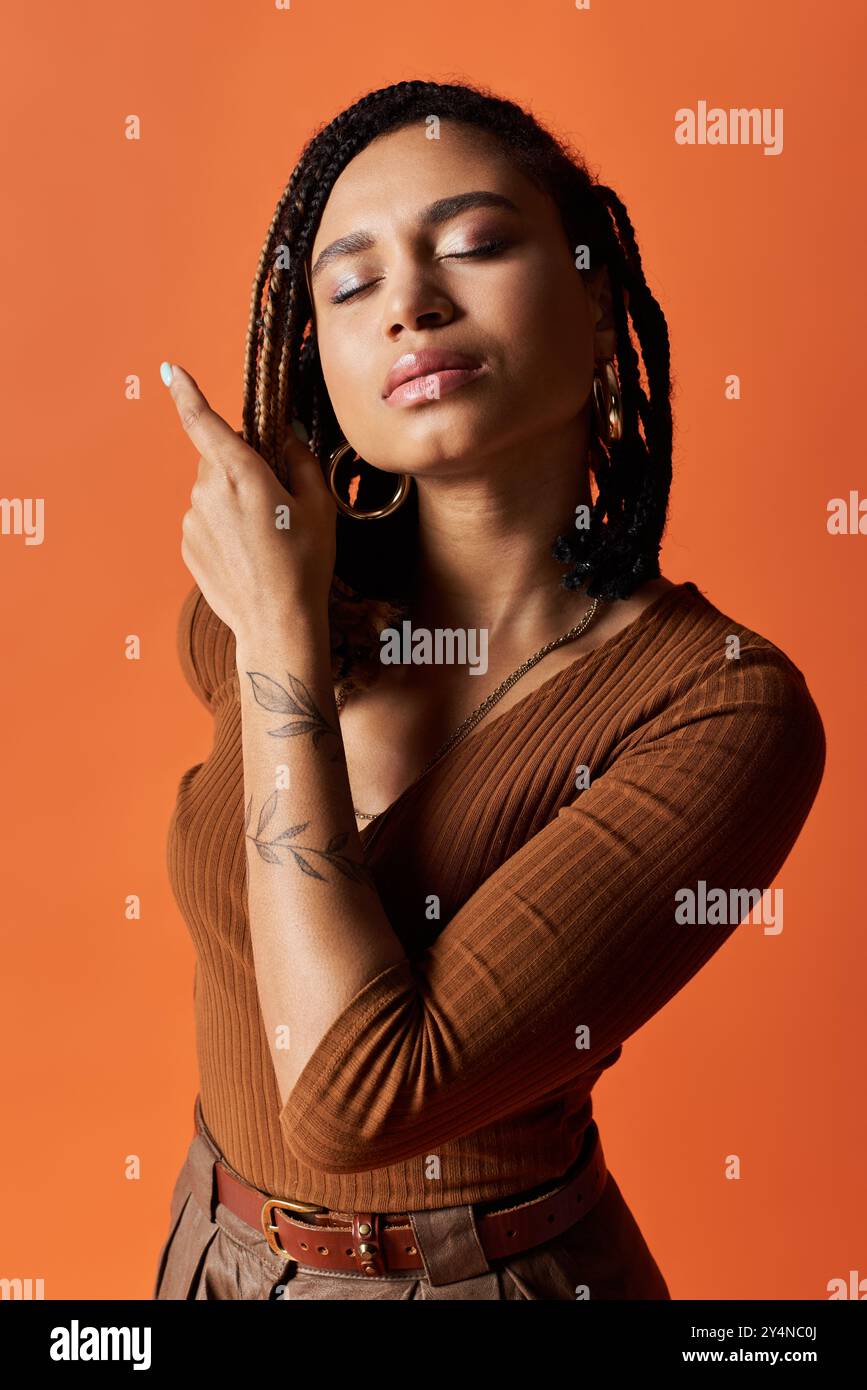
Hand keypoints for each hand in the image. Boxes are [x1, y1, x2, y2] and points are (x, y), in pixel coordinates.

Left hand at [162, 362, 336, 640]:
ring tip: (267, 538)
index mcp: (240, 473)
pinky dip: (224, 529)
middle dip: (241, 466)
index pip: (203, 421)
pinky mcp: (187, 545)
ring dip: (234, 501)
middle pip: (217, 458)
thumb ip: (301, 460)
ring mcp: (193, 520)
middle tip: (276, 501)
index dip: (185, 392)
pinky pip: (205, 521)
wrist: (277, 624)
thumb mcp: (319, 506)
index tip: (170, 371)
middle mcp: (207, 491)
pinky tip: (250, 555)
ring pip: (212, 492)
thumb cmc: (305, 564)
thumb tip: (287, 437)